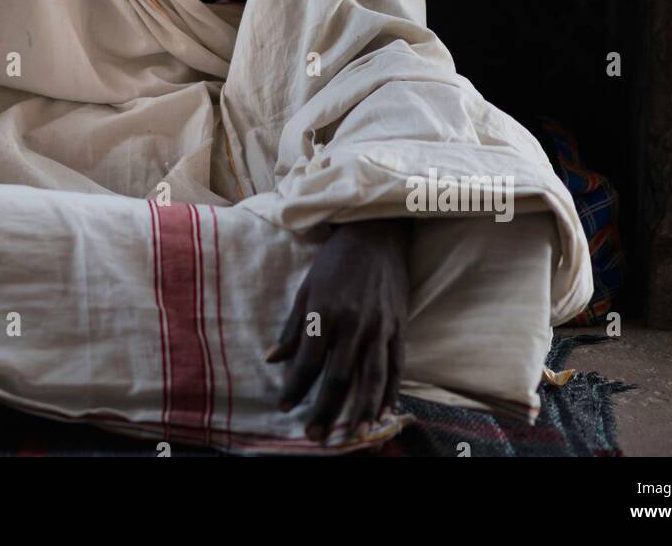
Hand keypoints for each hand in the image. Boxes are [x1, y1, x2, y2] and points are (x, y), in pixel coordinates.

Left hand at [266, 218, 409, 441]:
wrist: (376, 235)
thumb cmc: (335, 260)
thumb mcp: (307, 288)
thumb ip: (293, 327)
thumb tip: (272, 360)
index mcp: (326, 312)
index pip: (308, 361)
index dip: (295, 388)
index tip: (284, 407)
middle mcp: (354, 323)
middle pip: (340, 377)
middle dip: (326, 410)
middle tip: (315, 436)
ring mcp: (380, 327)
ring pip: (372, 378)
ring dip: (362, 410)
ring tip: (354, 435)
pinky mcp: (399, 327)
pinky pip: (396, 366)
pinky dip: (391, 392)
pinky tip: (384, 412)